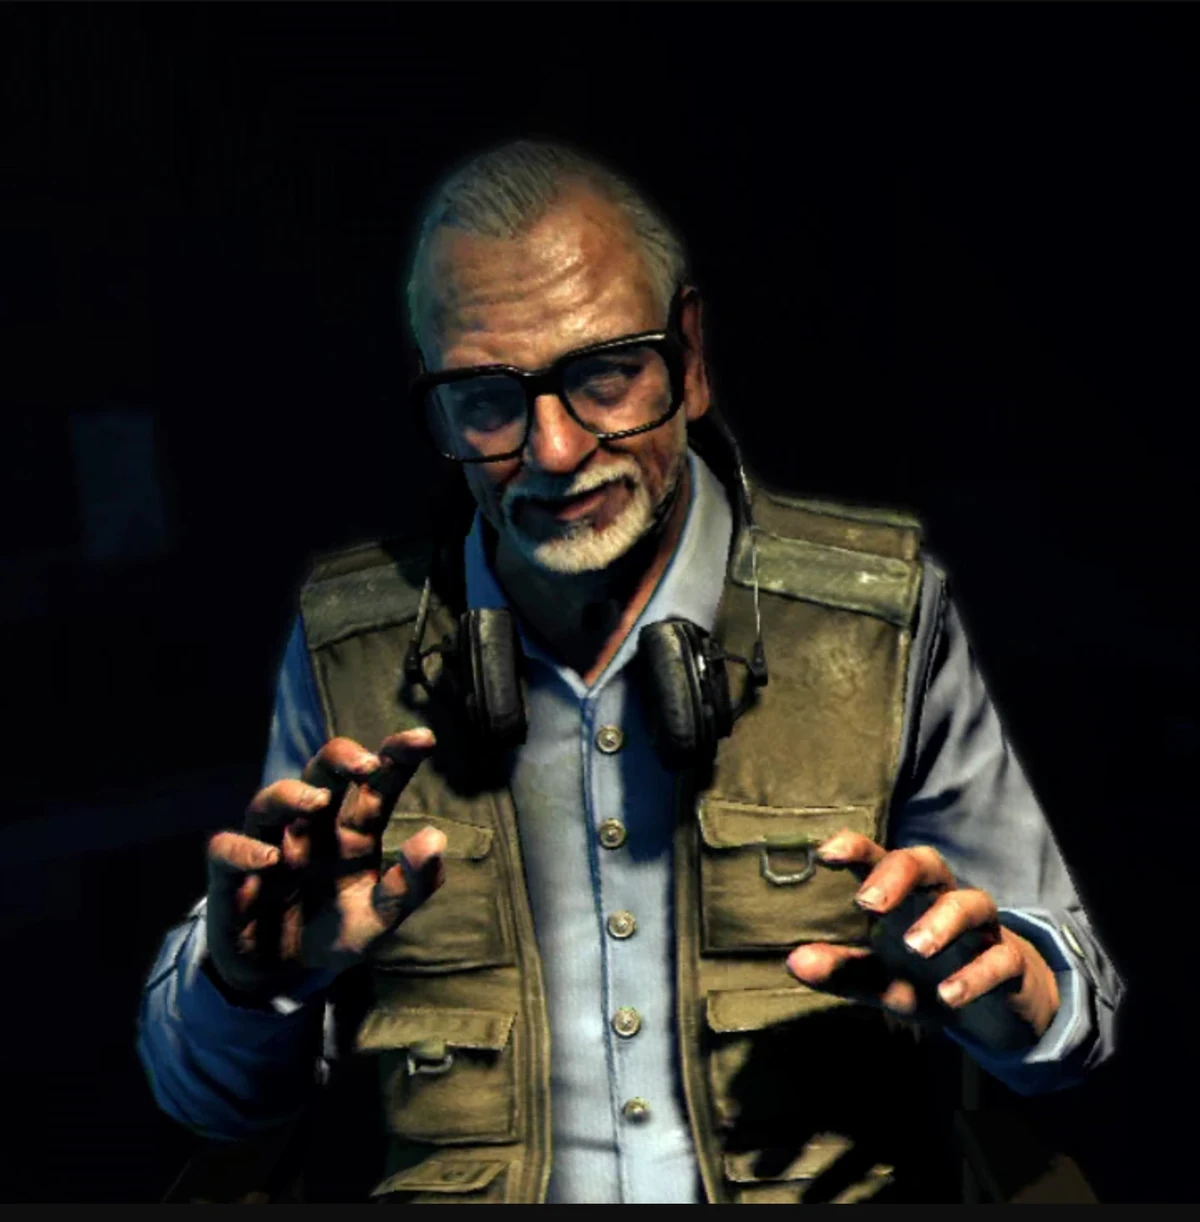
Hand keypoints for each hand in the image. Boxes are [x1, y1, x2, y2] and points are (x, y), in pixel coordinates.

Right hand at [205, 727, 445, 997]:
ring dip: (291, 795)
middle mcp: (311, 828)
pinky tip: (268, 859)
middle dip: (341, 758)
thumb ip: (409, 886)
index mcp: (353, 831)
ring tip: (317, 800)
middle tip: (367, 762)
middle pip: (321, 773)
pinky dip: (244, 850)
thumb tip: (435, 839)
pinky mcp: (232, 878)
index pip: (374, 784)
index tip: (425, 738)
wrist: (282, 975)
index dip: (396, 757)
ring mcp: (269, 846)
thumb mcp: (379, 920)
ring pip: (270, 802)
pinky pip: (227, 850)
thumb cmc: (335, 931)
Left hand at [785, 830, 1059, 1039]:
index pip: (879, 858)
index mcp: (905, 896)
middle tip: (868, 903)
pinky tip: (949, 994)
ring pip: (971, 903)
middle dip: (898, 875)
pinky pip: (1000, 958)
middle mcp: (942, 899)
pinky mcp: (1010, 962)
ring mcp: (981, 928)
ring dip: (943, 921)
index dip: (854, 848)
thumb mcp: (882, 980)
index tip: (824, 853)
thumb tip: (793, 962)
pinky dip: (976, 974)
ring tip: (915, 947)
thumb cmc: (926, 977)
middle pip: (928, 863)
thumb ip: (842, 969)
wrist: (996, 1009)